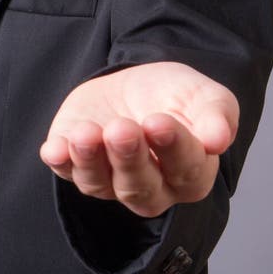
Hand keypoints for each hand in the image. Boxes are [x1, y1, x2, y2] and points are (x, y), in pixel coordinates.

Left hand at [40, 62, 238, 217]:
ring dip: (89, 161)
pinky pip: (65, 171)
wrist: (137, 85)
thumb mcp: (206, 96)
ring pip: (98, 184)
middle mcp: (150, 188)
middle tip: (122, 129)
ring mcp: (109, 180)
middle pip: (139, 187)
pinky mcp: (76, 164)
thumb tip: (218, 140)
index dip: (173, 146)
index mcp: (190, 174)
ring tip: (87, 134)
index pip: (185, 168)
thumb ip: (217, 116)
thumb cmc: (178, 97)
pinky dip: (59, 161)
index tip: (159, 122)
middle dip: (129, 157)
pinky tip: (54, 149)